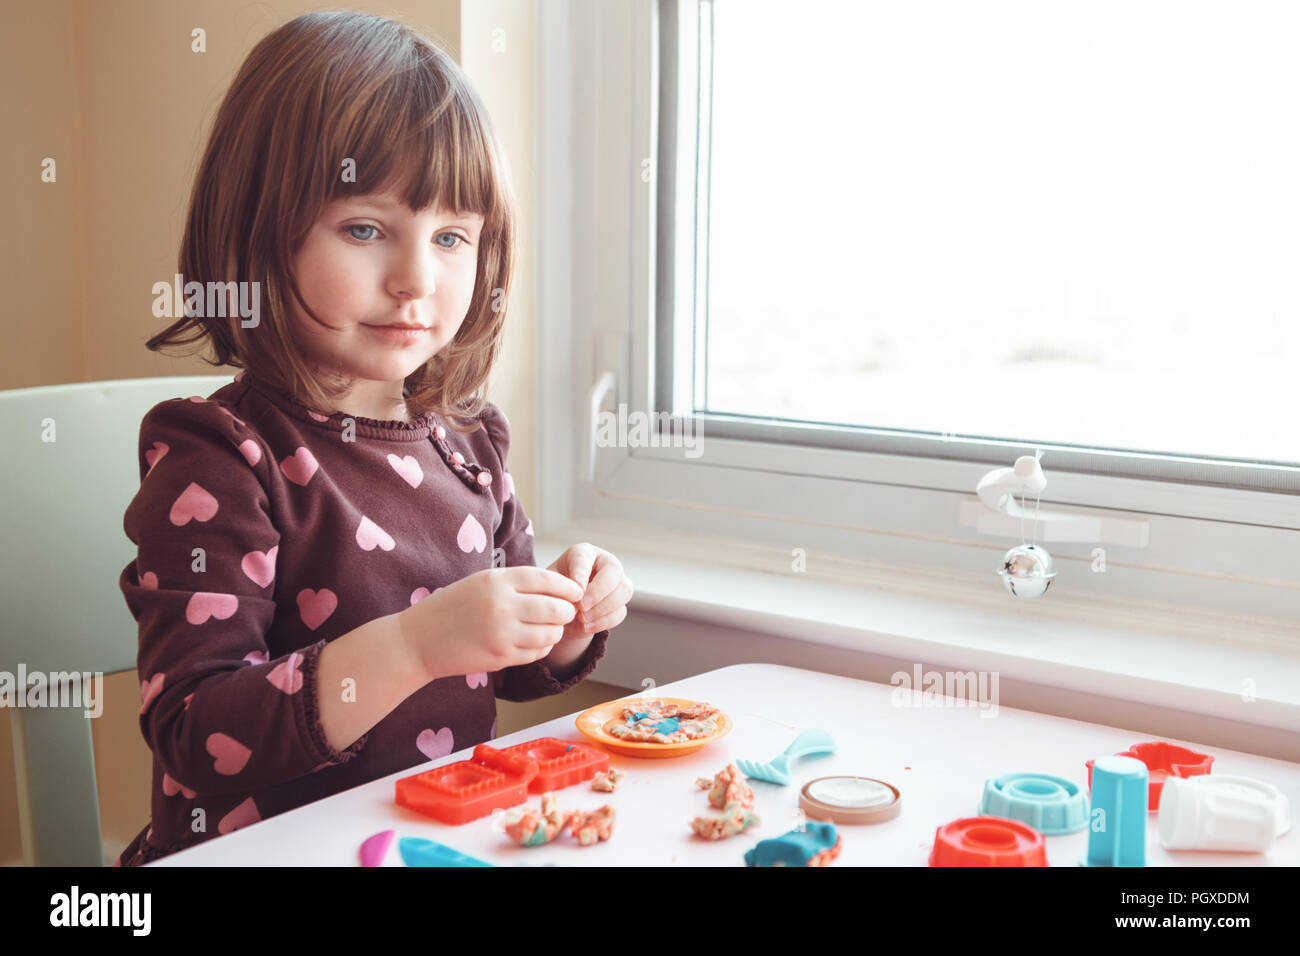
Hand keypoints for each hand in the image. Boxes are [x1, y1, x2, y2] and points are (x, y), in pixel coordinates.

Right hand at [398, 567, 583, 680]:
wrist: (418, 640)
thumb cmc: (452, 607)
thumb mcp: (481, 582)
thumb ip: (516, 583)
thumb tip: (559, 588)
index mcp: (498, 580)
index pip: (548, 580)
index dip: (567, 586)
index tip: (575, 592)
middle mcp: (502, 605)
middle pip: (556, 609)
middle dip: (566, 612)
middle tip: (564, 613)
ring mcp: (502, 633)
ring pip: (550, 634)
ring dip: (554, 632)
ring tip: (547, 628)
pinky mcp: (500, 657)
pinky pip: (536, 653)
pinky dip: (541, 648)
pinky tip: (532, 643)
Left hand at [547, 542, 633, 639]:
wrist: (561, 610)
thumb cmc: (554, 591)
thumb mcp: (550, 586)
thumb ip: (561, 586)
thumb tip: (580, 594)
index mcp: (584, 553)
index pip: (586, 557)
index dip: (581, 573)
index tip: (575, 590)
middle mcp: (605, 563)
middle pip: (614, 571)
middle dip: (598, 591)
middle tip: (582, 607)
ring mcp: (617, 582)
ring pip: (623, 591)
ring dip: (602, 608)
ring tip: (581, 618)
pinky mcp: (620, 603)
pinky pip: (620, 612)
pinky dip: (603, 622)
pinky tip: (586, 626)